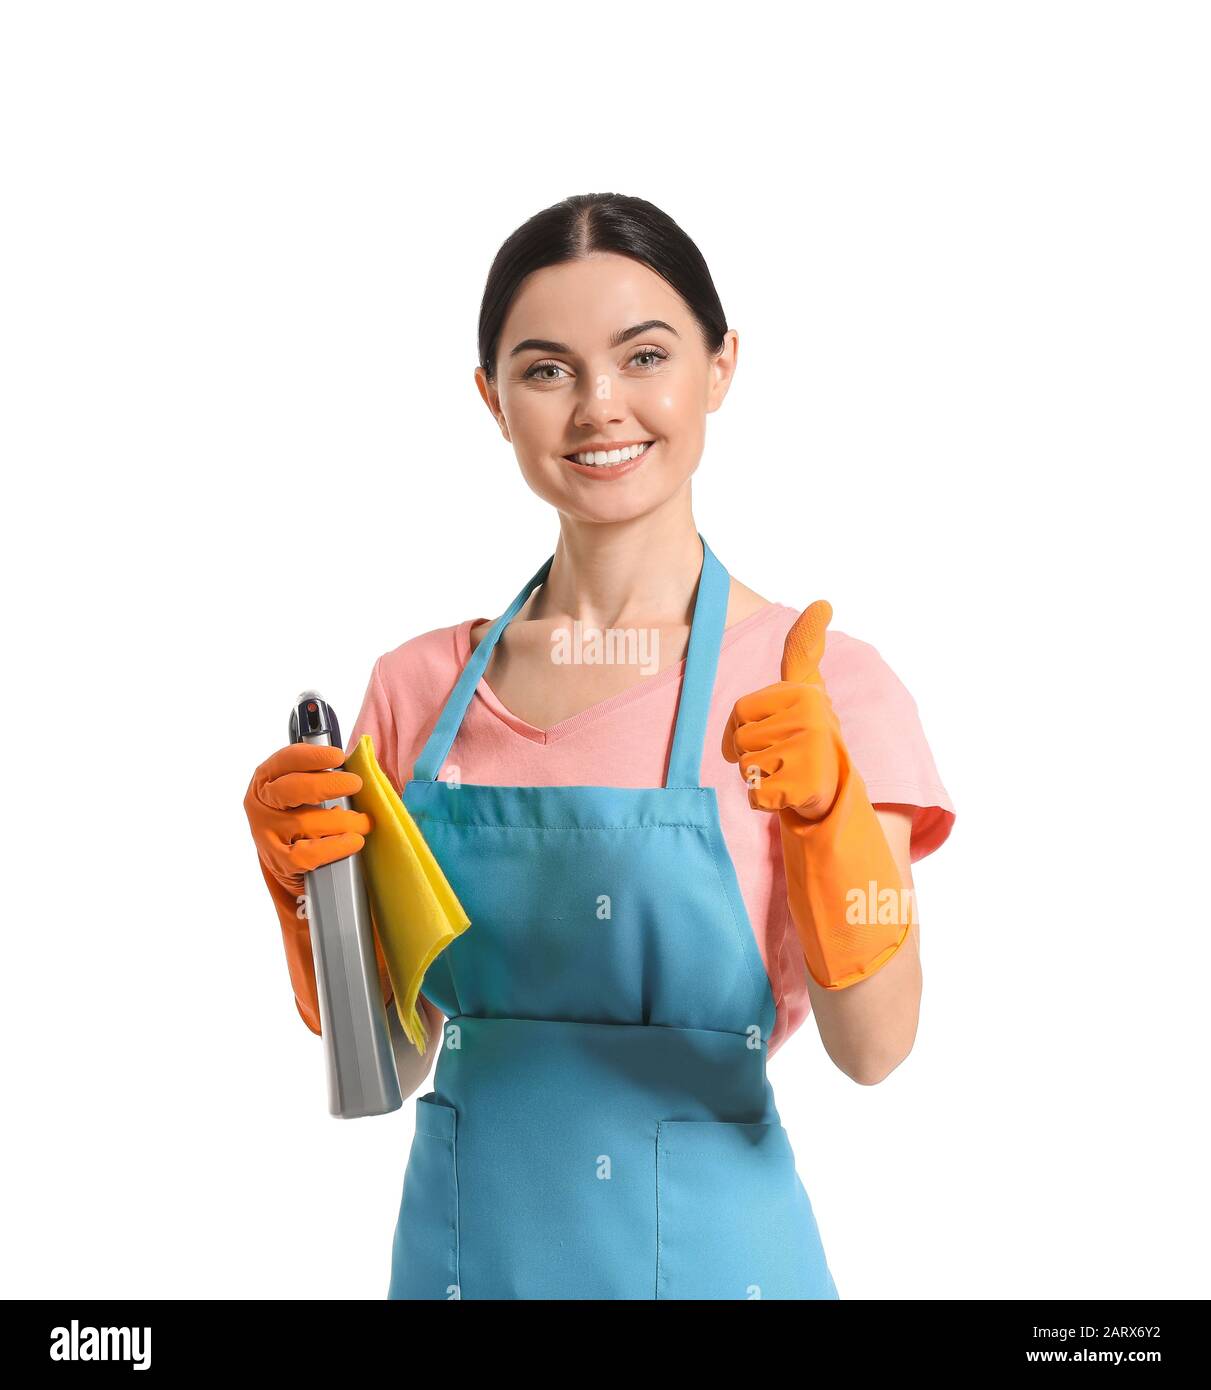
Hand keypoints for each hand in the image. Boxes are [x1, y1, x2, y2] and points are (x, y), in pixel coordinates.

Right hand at [244, 742, 372, 889]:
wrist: (287, 862)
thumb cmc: (299, 815)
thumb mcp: (299, 790)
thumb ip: (319, 776)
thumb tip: (356, 765)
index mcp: (267, 779)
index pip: (286, 760)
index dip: (313, 756)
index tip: (339, 756)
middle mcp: (262, 805)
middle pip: (292, 790)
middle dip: (328, 785)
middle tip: (355, 784)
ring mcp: (267, 834)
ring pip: (305, 823)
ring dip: (343, 820)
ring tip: (364, 821)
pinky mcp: (279, 862)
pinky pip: (308, 854)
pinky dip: (335, 847)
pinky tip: (353, 841)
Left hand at [721, 600, 842, 819]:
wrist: (835, 785)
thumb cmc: (807, 731)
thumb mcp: (806, 684)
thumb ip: (805, 645)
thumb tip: (823, 602)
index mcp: (802, 691)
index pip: (740, 712)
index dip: (744, 729)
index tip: (777, 730)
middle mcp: (810, 716)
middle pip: (739, 741)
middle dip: (752, 754)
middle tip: (783, 754)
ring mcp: (809, 752)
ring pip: (746, 769)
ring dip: (759, 776)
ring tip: (787, 770)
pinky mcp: (805, 786)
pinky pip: (756, 796)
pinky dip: (765, 800)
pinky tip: (789, 792)